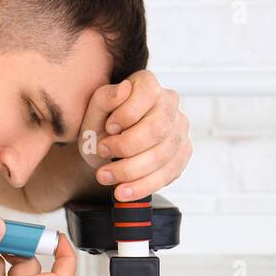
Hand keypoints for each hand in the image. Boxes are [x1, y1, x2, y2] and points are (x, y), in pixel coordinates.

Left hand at [78, 70, 191, 200]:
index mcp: (147, 85)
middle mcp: (169, 104)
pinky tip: (124, 191)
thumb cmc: (101, 127)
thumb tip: (124, 89)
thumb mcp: (93, 112)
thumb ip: (105, 99)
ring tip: (105, 176)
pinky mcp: (182, 154)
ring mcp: (179, 130)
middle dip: (126, 146)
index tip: (108, 127)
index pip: (147, 93)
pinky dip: (142, 186)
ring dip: (130, 170)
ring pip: (162, 155)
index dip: (127, 114)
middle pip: (157, 128)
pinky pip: (167, 174)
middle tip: (103, 152)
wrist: (105, 151)